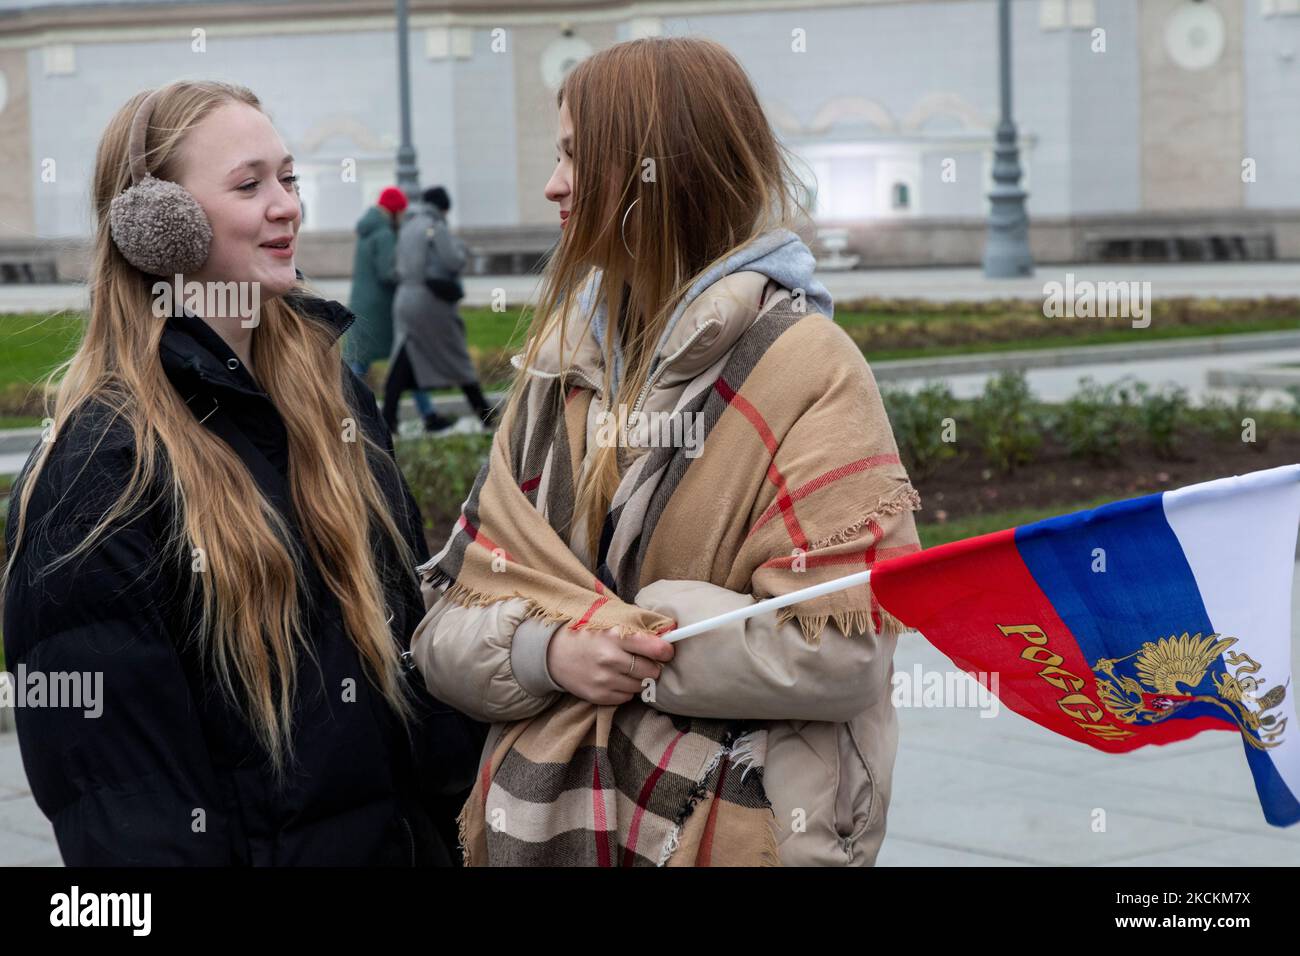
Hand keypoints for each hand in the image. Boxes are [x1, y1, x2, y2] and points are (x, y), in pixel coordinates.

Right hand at [545, 624, 674, 705]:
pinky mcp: (598, 696)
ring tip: (628, 670)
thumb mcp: (609, 623)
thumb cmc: (587, 634)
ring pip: (640, 687)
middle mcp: (611, 659)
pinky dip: (626, 691)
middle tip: (646, 662)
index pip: (655, 648)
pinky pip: (626, 698)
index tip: (667, 652)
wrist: (553, 653)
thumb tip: (667, 633)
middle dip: (654, 667)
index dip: (666, 651)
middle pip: (651, 671)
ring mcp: (604, 680)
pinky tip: (616, 679)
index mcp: (616, 636)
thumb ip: (636, 628)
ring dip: (639, 680)